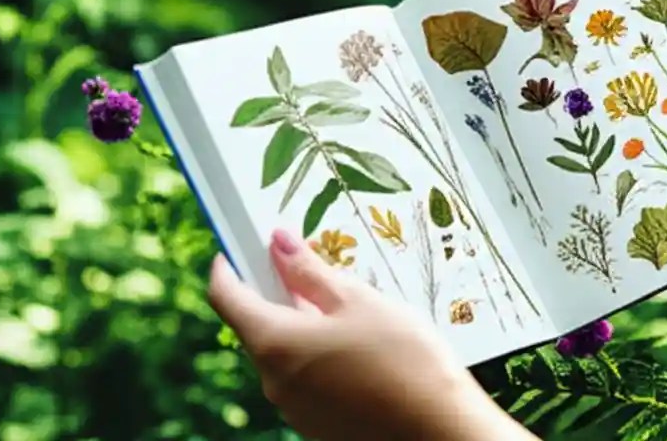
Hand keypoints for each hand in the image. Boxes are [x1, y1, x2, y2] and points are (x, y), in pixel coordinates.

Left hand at [207, 229, 533, 440]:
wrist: (439, 428)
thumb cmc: (404, 360)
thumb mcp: (357, 301)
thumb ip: (310, 272)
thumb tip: (278, 243)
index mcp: (275, 344)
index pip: (226, 297)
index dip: (228, 266)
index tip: (237, 247)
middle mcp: (273, 381)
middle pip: (258, 326)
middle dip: (279, 296)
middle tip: (314, 273)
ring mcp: (293, 408)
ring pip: (285, 354)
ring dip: (304, 329)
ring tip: (353, 316)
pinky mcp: (316, 424)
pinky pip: (305, 380)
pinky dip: (319, 358)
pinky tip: (361, 351)